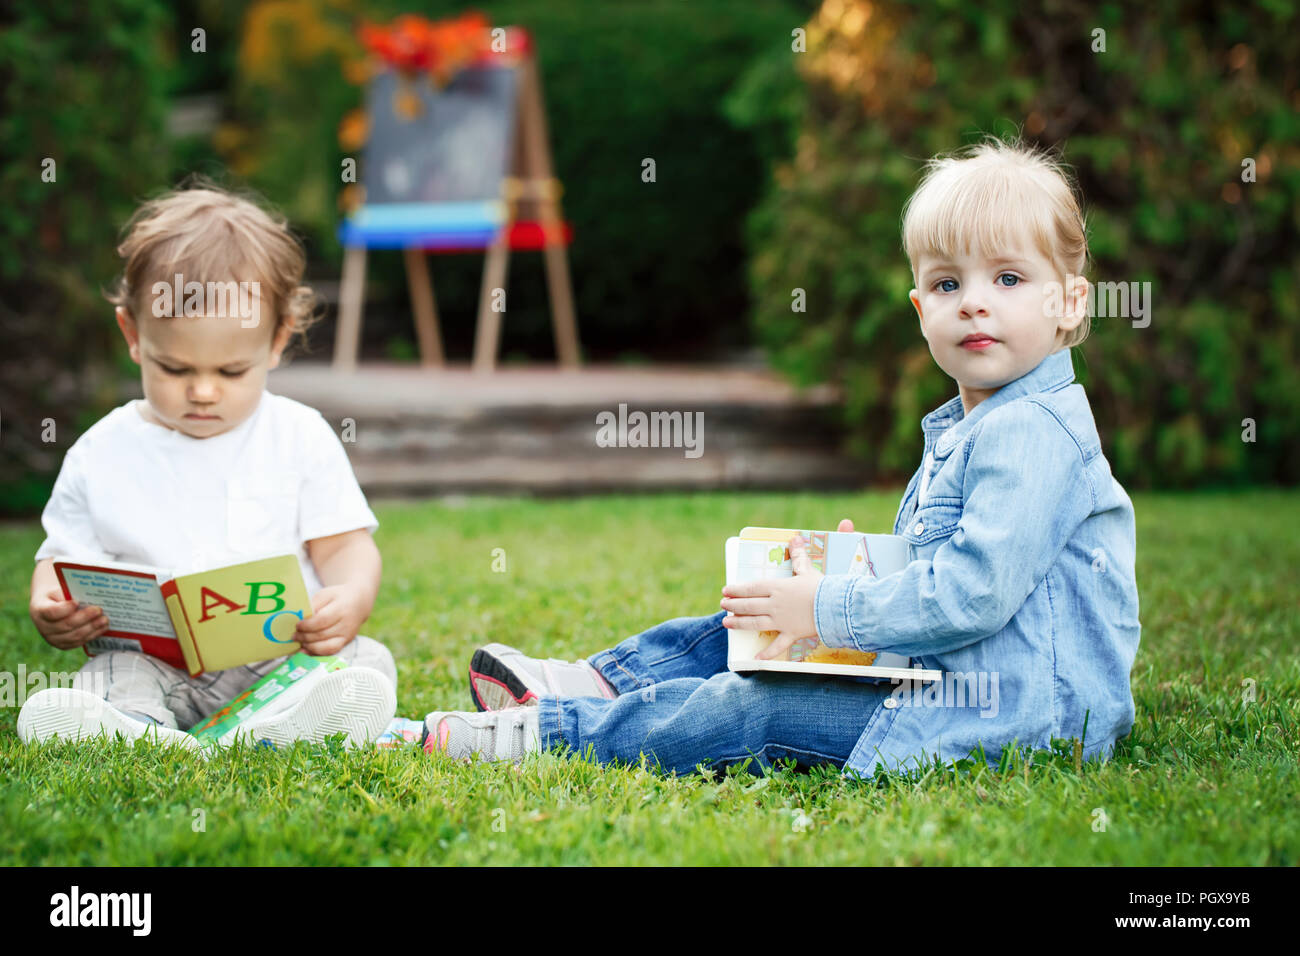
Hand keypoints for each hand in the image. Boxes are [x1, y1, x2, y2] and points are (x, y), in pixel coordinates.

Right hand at [30, 588, 107, 649]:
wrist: (51, 607)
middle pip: (65, 625)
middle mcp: (43, 627)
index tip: (77, 602)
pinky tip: (102, 627)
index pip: (51, 612)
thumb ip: (70, 594)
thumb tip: (92, 596)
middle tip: (98, 610)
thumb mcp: (60, 590)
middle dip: (84, 618)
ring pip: (74, 636)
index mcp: (39, 610)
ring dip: (92, 628)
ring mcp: (52, 638)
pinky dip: (92, 635)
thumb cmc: (58, 596)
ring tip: (104, 619)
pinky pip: (79, 642)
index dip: (64, 609)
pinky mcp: (63, 645)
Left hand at [293, 584, 368, 656]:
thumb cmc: (338, 597)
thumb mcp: (325, 594)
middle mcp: (346, 624)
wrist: (358, 603)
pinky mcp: (346, 642)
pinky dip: (316, 653)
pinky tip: (306, 651)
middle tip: (294, 635)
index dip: (307, 625)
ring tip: (300, 642)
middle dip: (305, 637)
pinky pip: (331, 652)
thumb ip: (313, 605)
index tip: (297, 625)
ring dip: (309, 647)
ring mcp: (347, 635)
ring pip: (327, 647)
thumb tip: (300, 619)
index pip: (322, 620)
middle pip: (322, 635)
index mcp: (341, 608)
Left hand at [720, 532, 823, 659]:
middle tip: (722, 605)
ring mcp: (781, 620)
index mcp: (778, 588)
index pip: (752, 588)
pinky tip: (755, 658)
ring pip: (755, 623)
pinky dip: (767, 653)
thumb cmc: (821, 587)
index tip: (725, 590)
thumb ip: (798, 556)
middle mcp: (775, 604)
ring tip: (726, 623)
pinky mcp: (791, 633)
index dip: (737, 589)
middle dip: (733, 605)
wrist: (835, 606)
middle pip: (749, 605)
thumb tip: (795, 538)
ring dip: (739, 623)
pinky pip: (777, 645)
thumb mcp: (807, 570)